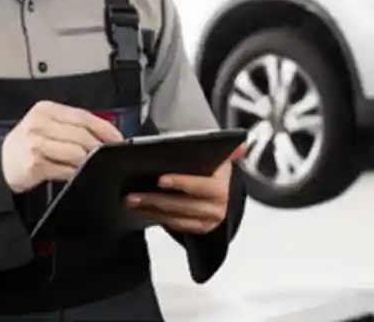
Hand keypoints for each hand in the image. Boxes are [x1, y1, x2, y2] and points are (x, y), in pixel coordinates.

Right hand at [1, 101, 123, 193]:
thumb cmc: (28, 144)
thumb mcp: (46, 126)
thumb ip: (72, 127)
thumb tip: (105, 135)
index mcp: (45, 109)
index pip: (83, 116)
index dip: (104, 128)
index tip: (117, 138)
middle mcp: (39, 124)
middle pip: (81, 135)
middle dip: (97, 147)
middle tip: (106, 156)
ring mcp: (35, 143)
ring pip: (76, 152)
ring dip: (87, 162)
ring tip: (89, 165)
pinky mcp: (34, 164)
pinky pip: (65, 169)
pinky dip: (74, 173)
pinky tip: (74, 174)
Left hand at [125, 144, 242, 235]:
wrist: (221, 191)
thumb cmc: (213, 170)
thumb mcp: (221, 158)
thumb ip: (228, 150)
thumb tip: (241, 144)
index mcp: (222, 186)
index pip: (202, 186)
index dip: (182, 183)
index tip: (160, 179)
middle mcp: (219, 206)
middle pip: (183, 205)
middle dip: (156, 200)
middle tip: (134, 194)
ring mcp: (209, 220)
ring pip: (176, 217)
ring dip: (151, 210)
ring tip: (132, 201)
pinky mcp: (200, 229)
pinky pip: (175, 226)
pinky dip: (156, 218)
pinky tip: (141, 210)